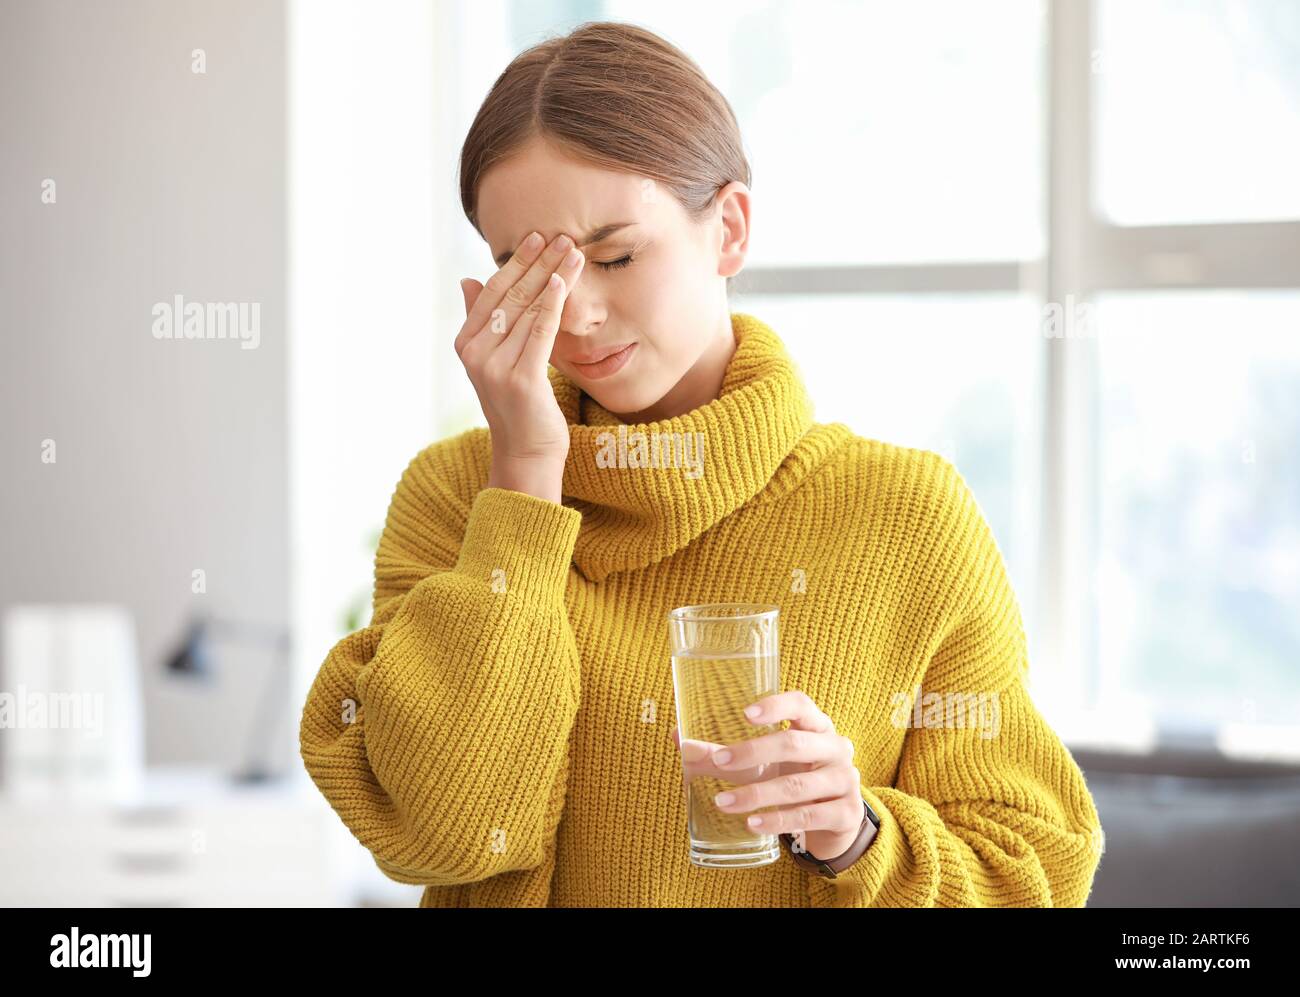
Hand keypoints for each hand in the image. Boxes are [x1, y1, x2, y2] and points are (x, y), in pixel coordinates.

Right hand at [455, 232, 586, 477]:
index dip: (514, 263)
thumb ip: (481, 322)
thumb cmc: (518, 407)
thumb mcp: (494, 361)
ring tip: (574, 251)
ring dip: (553, 276)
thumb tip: (466, 280)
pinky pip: (540, 332)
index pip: (491, 292)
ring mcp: (496, 368)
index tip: (536, 238)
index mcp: (467, 345)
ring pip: (528, 309)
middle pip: (510, 296)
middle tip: (561, 236)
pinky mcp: (521, 380)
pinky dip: (552, 304)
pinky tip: (563, 281)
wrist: (527, 455)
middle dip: (538, 262)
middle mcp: (476, 354)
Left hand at [671, 691, 865, 862]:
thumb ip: (724, 754)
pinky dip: (777, 820)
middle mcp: (835, 747)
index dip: (775, 705)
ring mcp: (845, 780)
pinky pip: (809, 815)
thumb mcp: (765, 763)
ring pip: (797, 785)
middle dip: (753, 753)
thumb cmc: (793, 776)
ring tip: (723, 803)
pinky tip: (752, 823)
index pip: (801, 704)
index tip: (745, 714)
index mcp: (816, 725)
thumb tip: (679, 740)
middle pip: (794, 743)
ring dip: (756, 794)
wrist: (835, 819)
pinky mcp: (846, 813)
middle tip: (719, 761)